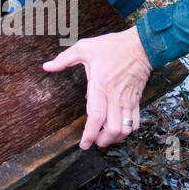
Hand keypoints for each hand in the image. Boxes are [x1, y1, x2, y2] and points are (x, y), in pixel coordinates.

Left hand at [42, 25, 152, 148]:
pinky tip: (119, 129)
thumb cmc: (113, 46)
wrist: (141, 45)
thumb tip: (47, 66)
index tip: (84, 144)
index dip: (90, 133)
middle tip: (93, 141)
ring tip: (104, 137)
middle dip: (103, 141)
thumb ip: (64, 58)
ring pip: (125, 129)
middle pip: (112, 129)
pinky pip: (135, 122)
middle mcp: (115, 96)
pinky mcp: (137, 100)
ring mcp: (128, 100)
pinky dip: (127, 130)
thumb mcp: (85, 48)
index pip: (96, 116)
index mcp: (100, 85)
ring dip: (115, 138)